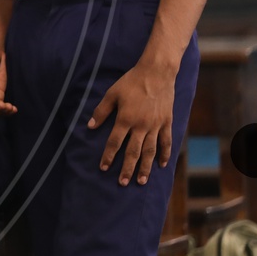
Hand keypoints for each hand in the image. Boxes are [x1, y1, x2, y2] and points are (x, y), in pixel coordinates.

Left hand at [87, 64, 175, 185]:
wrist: (157, 73)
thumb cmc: (131, 82)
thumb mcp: (112, 94)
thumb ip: (101, 111)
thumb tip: (89, 126)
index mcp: (126, 119)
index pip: (114, 142)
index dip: (108, 156)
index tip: (104, 168)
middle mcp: (141, 126)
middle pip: (133, 152)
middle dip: (127, 169)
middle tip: (122, 183)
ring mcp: (156, 125)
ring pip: (150, 151)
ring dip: (145, 167)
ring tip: (141, 181)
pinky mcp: (167, 122)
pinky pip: (166, 142)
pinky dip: (165, 154)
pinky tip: (162, 165)